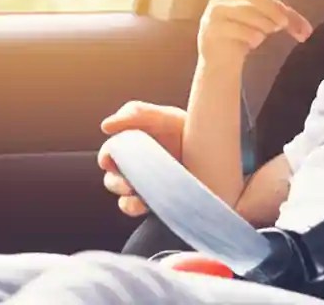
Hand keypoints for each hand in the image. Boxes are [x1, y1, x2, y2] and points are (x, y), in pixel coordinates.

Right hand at [98, 101, 187, 216]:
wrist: (218, 148)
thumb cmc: (187, 128)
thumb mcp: (166, 116)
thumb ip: (136, 113)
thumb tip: (105, 126)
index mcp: (133, 146)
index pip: (109, 154)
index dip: (107, 157)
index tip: (110, 160)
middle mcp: (136, 169)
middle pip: (112, 180)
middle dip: (116, 183)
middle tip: (128, 183)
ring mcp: (148, 187)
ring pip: (124, 199)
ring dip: (127, 200)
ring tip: (139, 197)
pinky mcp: (160, 202)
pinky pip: (142, 210)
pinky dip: (139, 209)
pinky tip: (147, 204)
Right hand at [198, 0, 312, 67]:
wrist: (219, 66)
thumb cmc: (242, 42)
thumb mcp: (264, 27)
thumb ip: (284, 22)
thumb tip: (307, 31)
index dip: (277, 6)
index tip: (289, 24)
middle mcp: (220, 1)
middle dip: (272, 12)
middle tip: (282, 26)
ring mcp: (212, 16)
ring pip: (245, 12)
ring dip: (262, 24)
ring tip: (263, 37)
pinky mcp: (210, 32)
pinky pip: (234, 28)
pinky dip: (249, 35)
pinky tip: (254, 43)